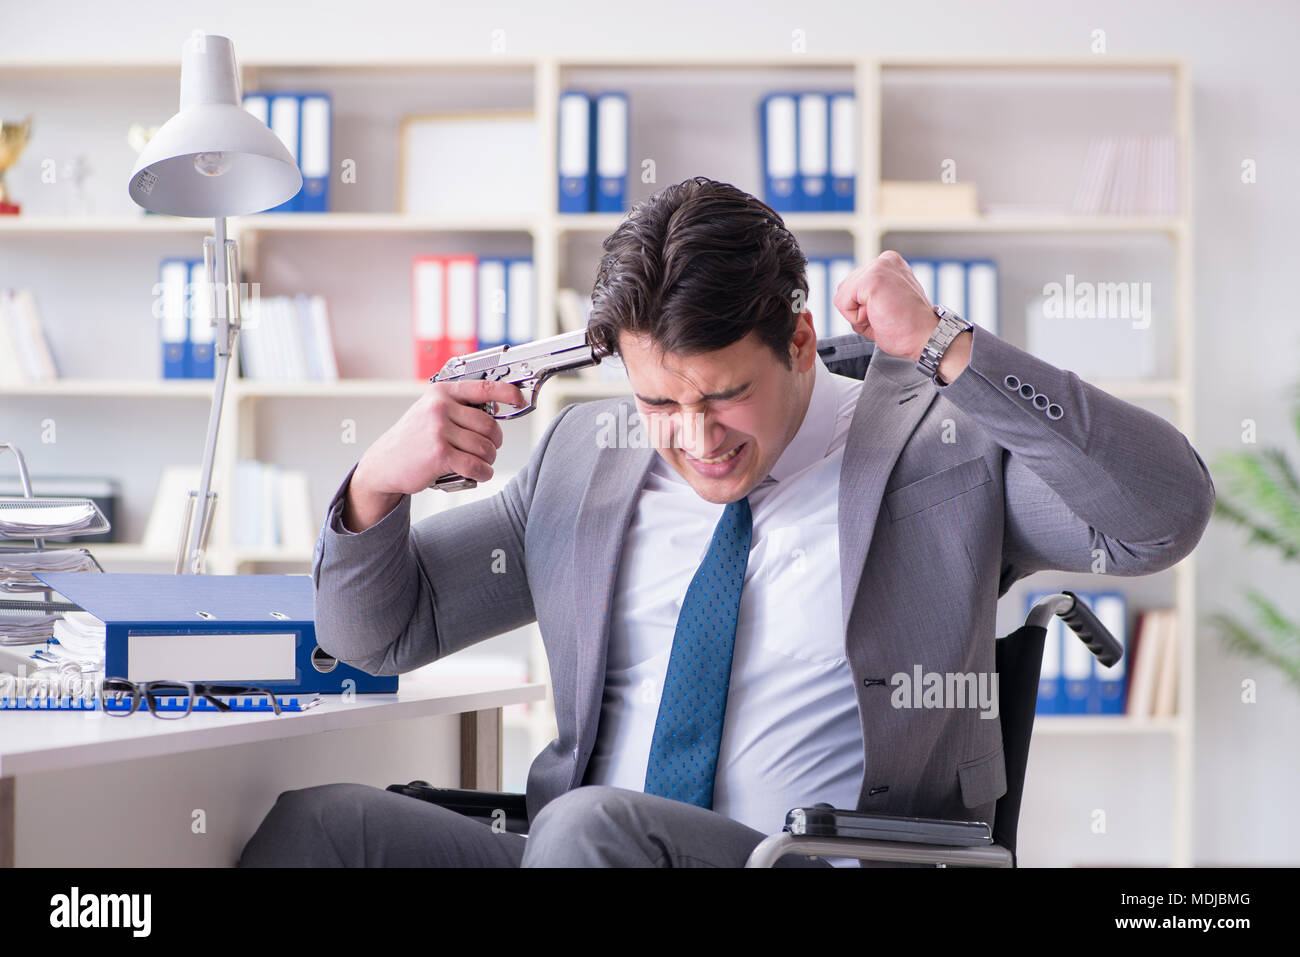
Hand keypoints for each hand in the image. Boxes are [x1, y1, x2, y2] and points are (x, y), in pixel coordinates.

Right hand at [352, 379, 527, 495]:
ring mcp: (439, 430)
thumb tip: (496, 408)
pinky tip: (480, 473)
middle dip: (495, 441)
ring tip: (481, 463)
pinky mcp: (440, 454)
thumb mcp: (430, 412)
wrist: (384, 463)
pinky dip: (484, 472)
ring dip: (489, 460)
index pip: (483, 388)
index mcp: (441, 393)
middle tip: (490, 449)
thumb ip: (459, 407)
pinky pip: (476, 465)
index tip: (519, 400)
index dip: (507, 393)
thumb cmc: (413, 439)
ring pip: (485, 447)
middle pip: (489, 425)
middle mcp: (440, 408)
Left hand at [832, 250, 940, 360]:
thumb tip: (844, 298)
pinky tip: (879, 316)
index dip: (864, 307)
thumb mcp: (884, 303)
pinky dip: (856, 318)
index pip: (854, 286)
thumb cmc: (908, 327)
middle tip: (885, 316)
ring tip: (883, 316)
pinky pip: (842, 303)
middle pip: (845, 290)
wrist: (926, 337)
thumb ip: (865, 296)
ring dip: (858, 314)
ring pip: (842, 296)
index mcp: (888, 264)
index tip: (888, 312)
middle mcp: (884, 260)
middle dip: (859, 310)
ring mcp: (878, 267)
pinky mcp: (871, 279)